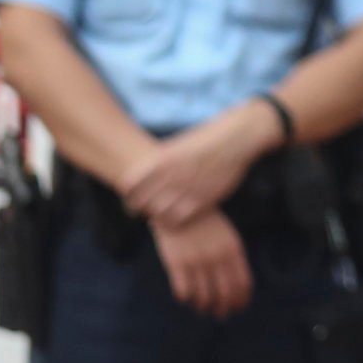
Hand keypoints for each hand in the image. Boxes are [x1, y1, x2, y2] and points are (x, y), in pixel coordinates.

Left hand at [119, 100, 280, 228]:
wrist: (235, 140)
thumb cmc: (205, 140)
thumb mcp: (176, 145)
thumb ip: (159, 160)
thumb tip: (144, 171)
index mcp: (160, 161)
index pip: (130, 184)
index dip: (127, 194)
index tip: (130, 198)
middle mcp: (171, 176)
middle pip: (142, 202)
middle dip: (139, 209)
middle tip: (141, 211)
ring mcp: (187, 189)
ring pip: (159, 213)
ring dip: (155, 216)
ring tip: (157, 216)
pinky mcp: (204, 199)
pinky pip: (180, 219)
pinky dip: (173, 222)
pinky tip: (174, 218)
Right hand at [152, 211, 252, 316]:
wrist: (177, 205)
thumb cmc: (205, 223)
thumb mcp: (227, 236)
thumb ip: (234, 259)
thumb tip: (239, 287)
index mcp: (233, 250)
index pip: (243, 283)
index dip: (241, 300)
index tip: (238, 308)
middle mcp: (217, 258)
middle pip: (226, 294)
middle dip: (224, 308)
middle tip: (221, 314)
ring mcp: (197, 261)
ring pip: (205, 296)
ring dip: (204, 306)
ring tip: (202, 308)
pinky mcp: (177, 263)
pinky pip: (184, 291)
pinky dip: (186, 298)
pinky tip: (186, 298)